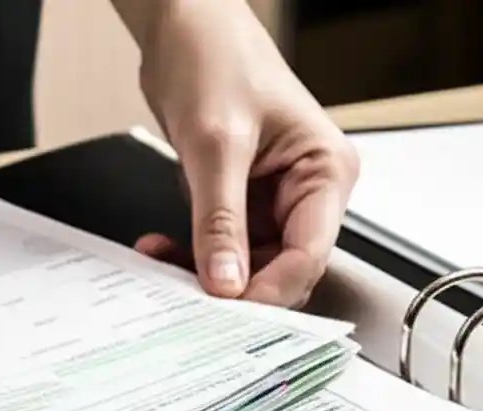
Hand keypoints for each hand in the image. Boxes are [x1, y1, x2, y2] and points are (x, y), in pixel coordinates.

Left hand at [130, 0, 358, 307]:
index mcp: (325, 171)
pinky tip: (158, 250)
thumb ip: (220, 220)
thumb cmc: (215, 58)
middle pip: (281, 267)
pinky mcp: (236, 199)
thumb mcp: (216, 144)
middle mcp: (305, 189)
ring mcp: (270, 197)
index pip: (309, 253)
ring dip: (203, 273)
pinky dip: (188, 253)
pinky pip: (218, 244)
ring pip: (245, 263)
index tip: (230, 311)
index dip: (271, 289)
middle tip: (191, 304)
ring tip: (162, 270)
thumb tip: (225, 281)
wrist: (181, 27)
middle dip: (236, 288)